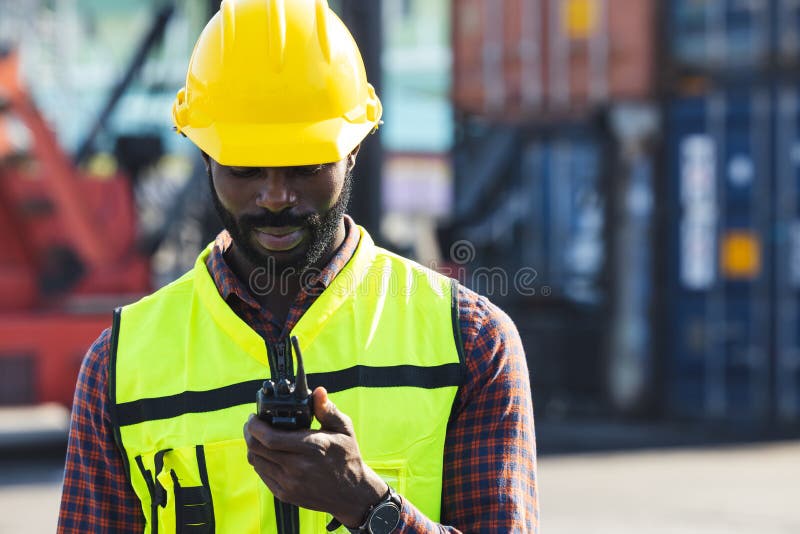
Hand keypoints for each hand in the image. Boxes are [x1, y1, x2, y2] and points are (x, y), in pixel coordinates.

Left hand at [244, 386, 386, 526]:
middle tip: (252, 423)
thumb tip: (318, 391)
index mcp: (312, 447)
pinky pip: (262, 475)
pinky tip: (268, 453)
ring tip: (258, 437)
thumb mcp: (344, 429)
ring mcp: (290, 483)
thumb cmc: (347, 457)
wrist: (351, 493)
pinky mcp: (285, 494)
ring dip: (253, 447)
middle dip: (249, 433)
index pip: (270, 438)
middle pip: (257, 449)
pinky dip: (260, 461)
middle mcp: (298, 467)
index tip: (254, 416)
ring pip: (256, 462)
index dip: (255, 426)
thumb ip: (328, 410)